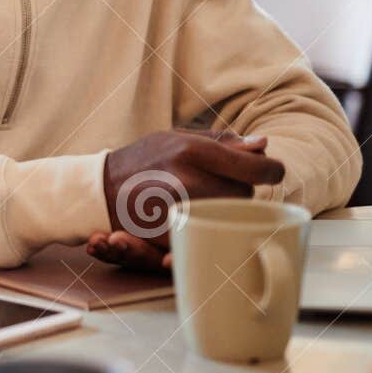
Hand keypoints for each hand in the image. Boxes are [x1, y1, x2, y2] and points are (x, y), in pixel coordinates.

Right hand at [94, 130, 282, 269]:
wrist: (100, 188)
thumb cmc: (143, 159)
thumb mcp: (178, 138)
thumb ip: (222, 142)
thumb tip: (263, 145)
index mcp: (193, 151)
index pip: (257, 168)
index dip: (271, 170)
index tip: (270, 171)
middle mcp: (187, 179)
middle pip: (245, 194)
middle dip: (240, 189)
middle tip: (221, 183)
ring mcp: (178, 209)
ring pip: (230, 215)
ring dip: (225, 208)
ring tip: (203, 197)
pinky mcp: (172, 233)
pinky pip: (208, 232)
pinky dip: (207, 226)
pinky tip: (193, 216)